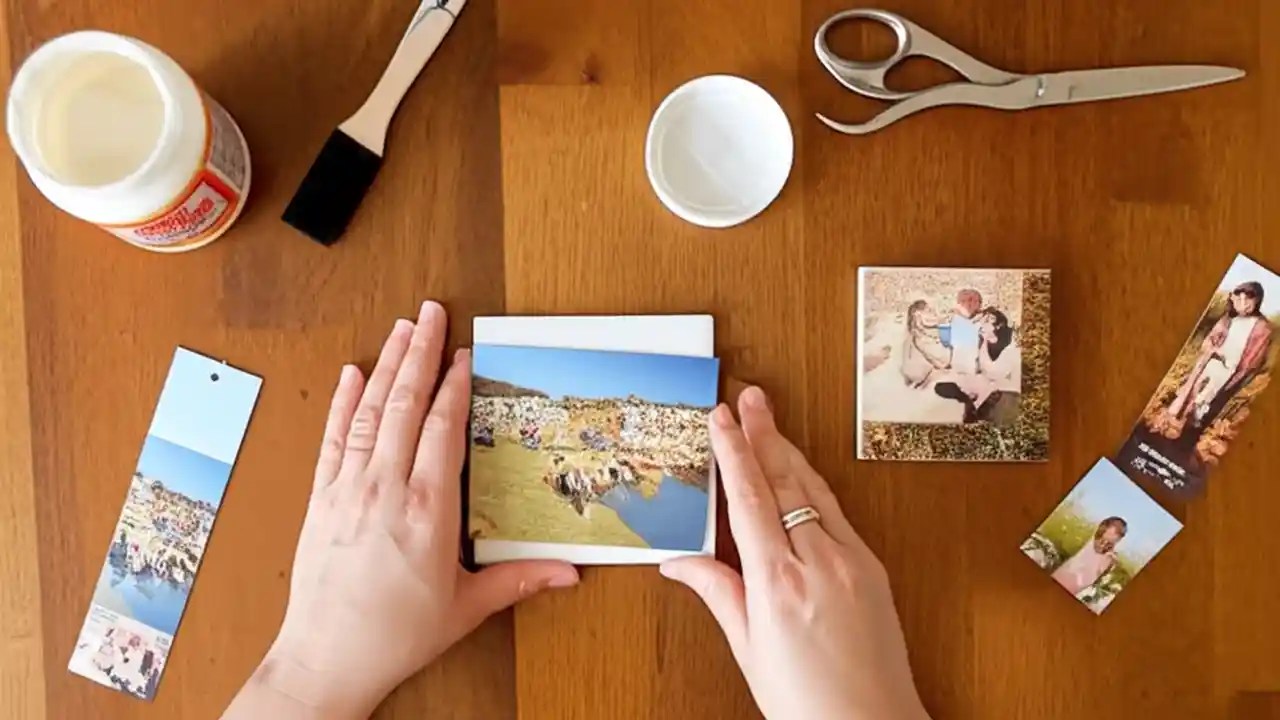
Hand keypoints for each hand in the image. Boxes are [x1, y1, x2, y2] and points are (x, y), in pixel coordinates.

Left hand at [225, 302, 578, 718]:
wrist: (327, 659)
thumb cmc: (395, 635)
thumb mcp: (466, 608)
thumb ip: (518, 580)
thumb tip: (570, 573)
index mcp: (427, 510)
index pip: (442, 429)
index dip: (454, 387)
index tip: (464, 355)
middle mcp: (384, 489)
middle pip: (404, 404)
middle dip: (420, 353)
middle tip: (432, 312)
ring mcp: (347, 490)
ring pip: (368, 411)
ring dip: (385, 365)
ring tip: (401, 328)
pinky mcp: (320, 500)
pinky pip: (332, 439)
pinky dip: (341, 403)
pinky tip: (351, 375)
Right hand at [660, 387, 928, 719]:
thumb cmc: (807, 704)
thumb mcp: (748, 649)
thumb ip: (717, 593)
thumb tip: (678, 562)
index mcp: (778, 583)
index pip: (750, 500)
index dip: (733, 453)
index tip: (721, 418)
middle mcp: (818, 563)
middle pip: (785, 481)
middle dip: (763, 434)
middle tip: (749, 396)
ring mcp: (852, 561)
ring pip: (813, 491)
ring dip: (788, 451)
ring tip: (768, 419)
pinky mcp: (873, 569)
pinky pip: (836, 514)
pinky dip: (812, 485)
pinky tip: (799, 473)